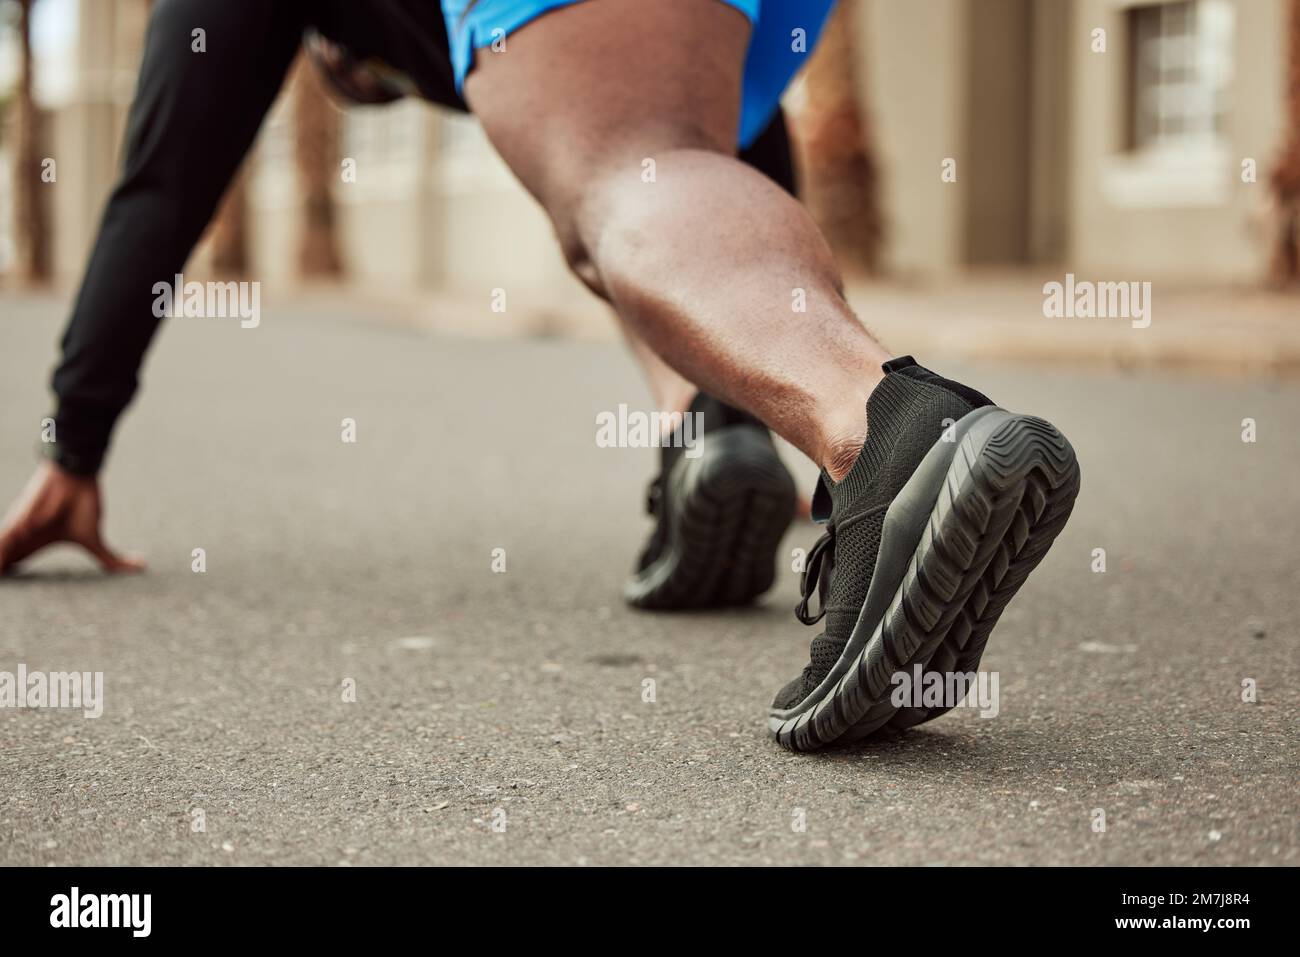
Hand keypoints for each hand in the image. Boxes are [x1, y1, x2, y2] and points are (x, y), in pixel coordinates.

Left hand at [0, 461, 144, 574]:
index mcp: (37, 543)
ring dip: (0, 569)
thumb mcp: (94, 541)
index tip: (4, 596)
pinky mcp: (14, 524)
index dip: (7, 575)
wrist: (76, 478)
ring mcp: (15, 531)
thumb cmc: (83, 505)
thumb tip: (141, 566)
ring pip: (1, 555)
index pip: (16, 562)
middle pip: (4, 561)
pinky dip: (0, 558)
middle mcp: (22, 538)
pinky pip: (1, 546)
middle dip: (2, 574)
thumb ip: (111, 559)